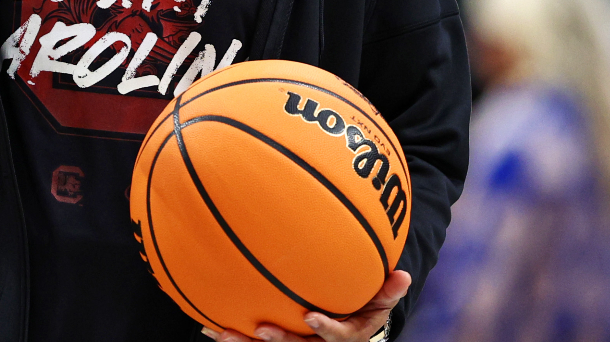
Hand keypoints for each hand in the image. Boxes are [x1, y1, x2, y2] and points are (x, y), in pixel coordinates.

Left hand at [204, 271, 409, 341]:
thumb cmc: (362, 307)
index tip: (310, 316)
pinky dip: (230, 332)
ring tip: (220, 332)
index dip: (324, 328)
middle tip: (259, 331)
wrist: (347, 325)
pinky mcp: (275, 336)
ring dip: (243, 340)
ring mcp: (295, 341)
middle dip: (278, 340)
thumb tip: (403, 275)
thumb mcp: (379, 301)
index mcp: (342, 335)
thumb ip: (388, 290)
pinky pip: (250, 336)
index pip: (334, 335)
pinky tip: (206, 323)